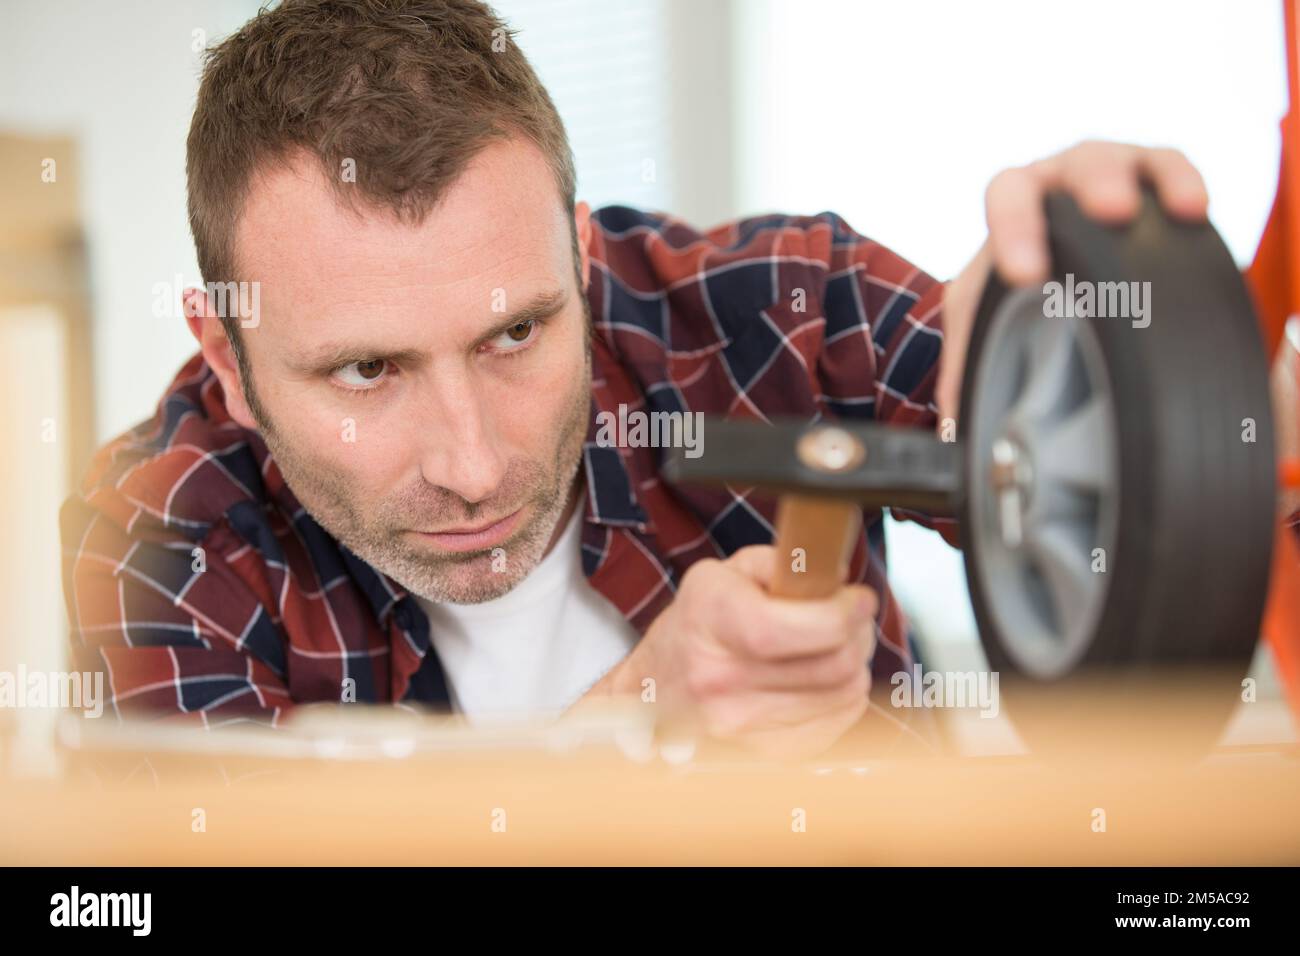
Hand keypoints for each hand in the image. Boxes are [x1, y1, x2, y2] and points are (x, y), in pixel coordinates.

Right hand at [594, 545, 876, 759]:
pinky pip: (841, 721)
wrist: (659, 683)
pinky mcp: (768, 754)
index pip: (791, 630)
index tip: (858, 598)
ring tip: (832, 643)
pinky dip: (845, 694)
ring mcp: (742, 727)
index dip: (840, 614)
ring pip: (845, 693)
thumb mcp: (725, 573)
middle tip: (850, 615)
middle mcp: (718, 681)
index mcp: (709, 621)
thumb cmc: (701, 621)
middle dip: (857, 632)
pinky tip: (822, 676)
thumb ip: (781, 564)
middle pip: (832, 664)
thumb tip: (835, 578)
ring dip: (854, 663)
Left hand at [936, 141, 1209, 428]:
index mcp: (1011, 213)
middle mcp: (1055, 185)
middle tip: (1111, 213)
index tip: (1027, 273)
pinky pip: (1169, 168)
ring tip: (1167, 210)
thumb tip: (959, 431)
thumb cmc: (1016, 297)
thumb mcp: (986, 326)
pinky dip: (1181, 182)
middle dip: (1090, 186)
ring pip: (1119, 161)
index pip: (1005, 204)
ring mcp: (1104, 177)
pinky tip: (1192, 210)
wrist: (1058, 273)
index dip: (1014, 232)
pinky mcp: (1153, 180)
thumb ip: (970, 369)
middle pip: (1066, 170)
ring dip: (1142, 180)